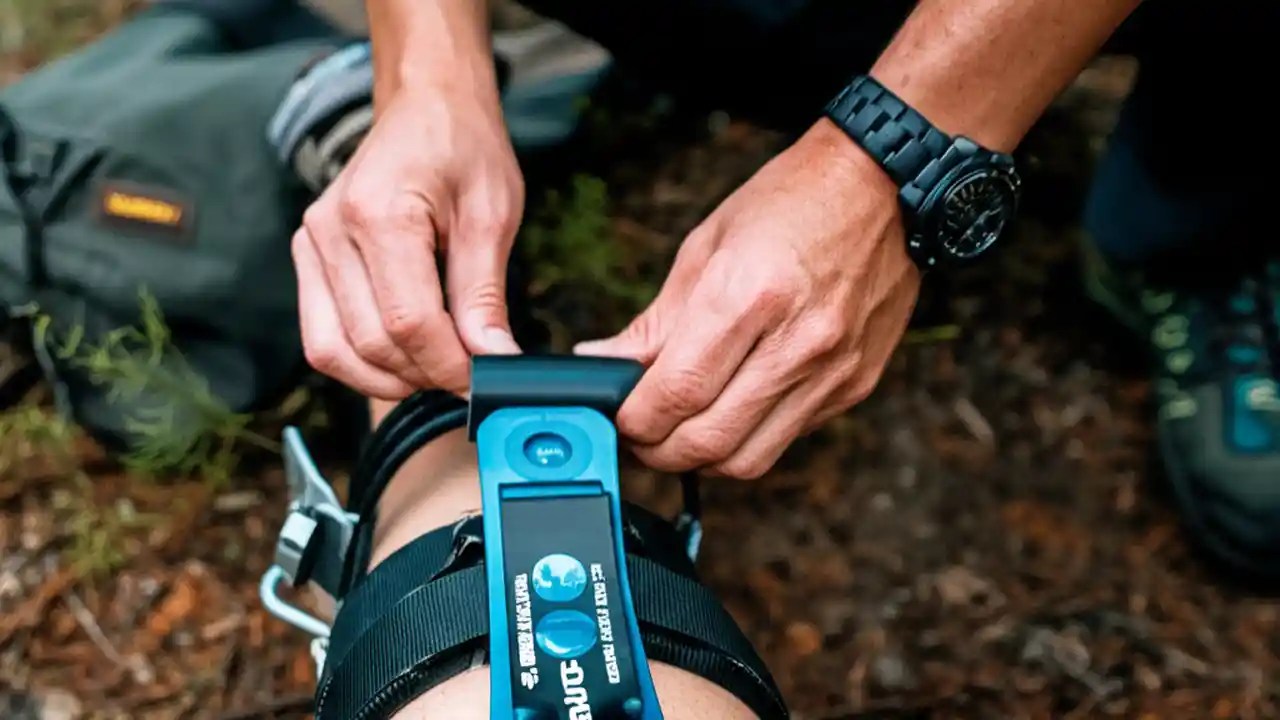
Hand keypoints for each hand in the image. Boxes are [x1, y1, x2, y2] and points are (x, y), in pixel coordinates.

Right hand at [292, 87, 523, 398]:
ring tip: (436, 368)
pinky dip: (361, 363)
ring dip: (390, 378)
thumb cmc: (462, 148)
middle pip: (372, 343)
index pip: (408, 322)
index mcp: (379, 214)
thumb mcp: (492, 214)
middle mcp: (331, 232)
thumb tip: (493, 359)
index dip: (449, 365)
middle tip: (469, 375)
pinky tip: (404, 358)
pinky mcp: (308, 258)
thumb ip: (485, 293)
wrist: (426, 107)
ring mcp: (311, 245)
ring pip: (336, 351)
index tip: (484, 379)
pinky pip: (322, 336)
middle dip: (425, 374)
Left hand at [577, 120, 920, 478]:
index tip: (616, 416)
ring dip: (702, 458)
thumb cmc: (793, 203)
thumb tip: (603, 364)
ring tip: (680, 429)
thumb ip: (655, 322)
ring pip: (748, 459)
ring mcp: (832, 371)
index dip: (633, 419)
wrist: (883, 188)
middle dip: (658, 451)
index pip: (676, 392)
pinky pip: (787, 439)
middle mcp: (797, 342)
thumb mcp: (706, 248)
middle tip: (638, 434)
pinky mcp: (854, 387)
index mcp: (750, 294)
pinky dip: (748, 436)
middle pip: (709, 442)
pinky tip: (732, 407)